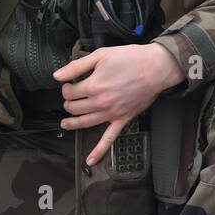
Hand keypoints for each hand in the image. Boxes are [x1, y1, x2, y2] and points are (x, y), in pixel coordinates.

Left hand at [53, 43, 183, 166]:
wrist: (156, 68)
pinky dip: (99, 151)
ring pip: (85, 123)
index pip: (69, 92)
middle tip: (70, 98)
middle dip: (68, 102)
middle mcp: (100, 102)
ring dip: (72, 124)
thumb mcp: (100, 55)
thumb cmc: (132, 59)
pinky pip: (109, 138)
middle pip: (74, 108)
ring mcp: (111, 113)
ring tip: (65, 123)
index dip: (66, 88)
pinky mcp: (122, 119)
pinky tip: (91, 159)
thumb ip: (77, 66)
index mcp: (93, 86)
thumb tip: (58, 75)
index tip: (69, 85)